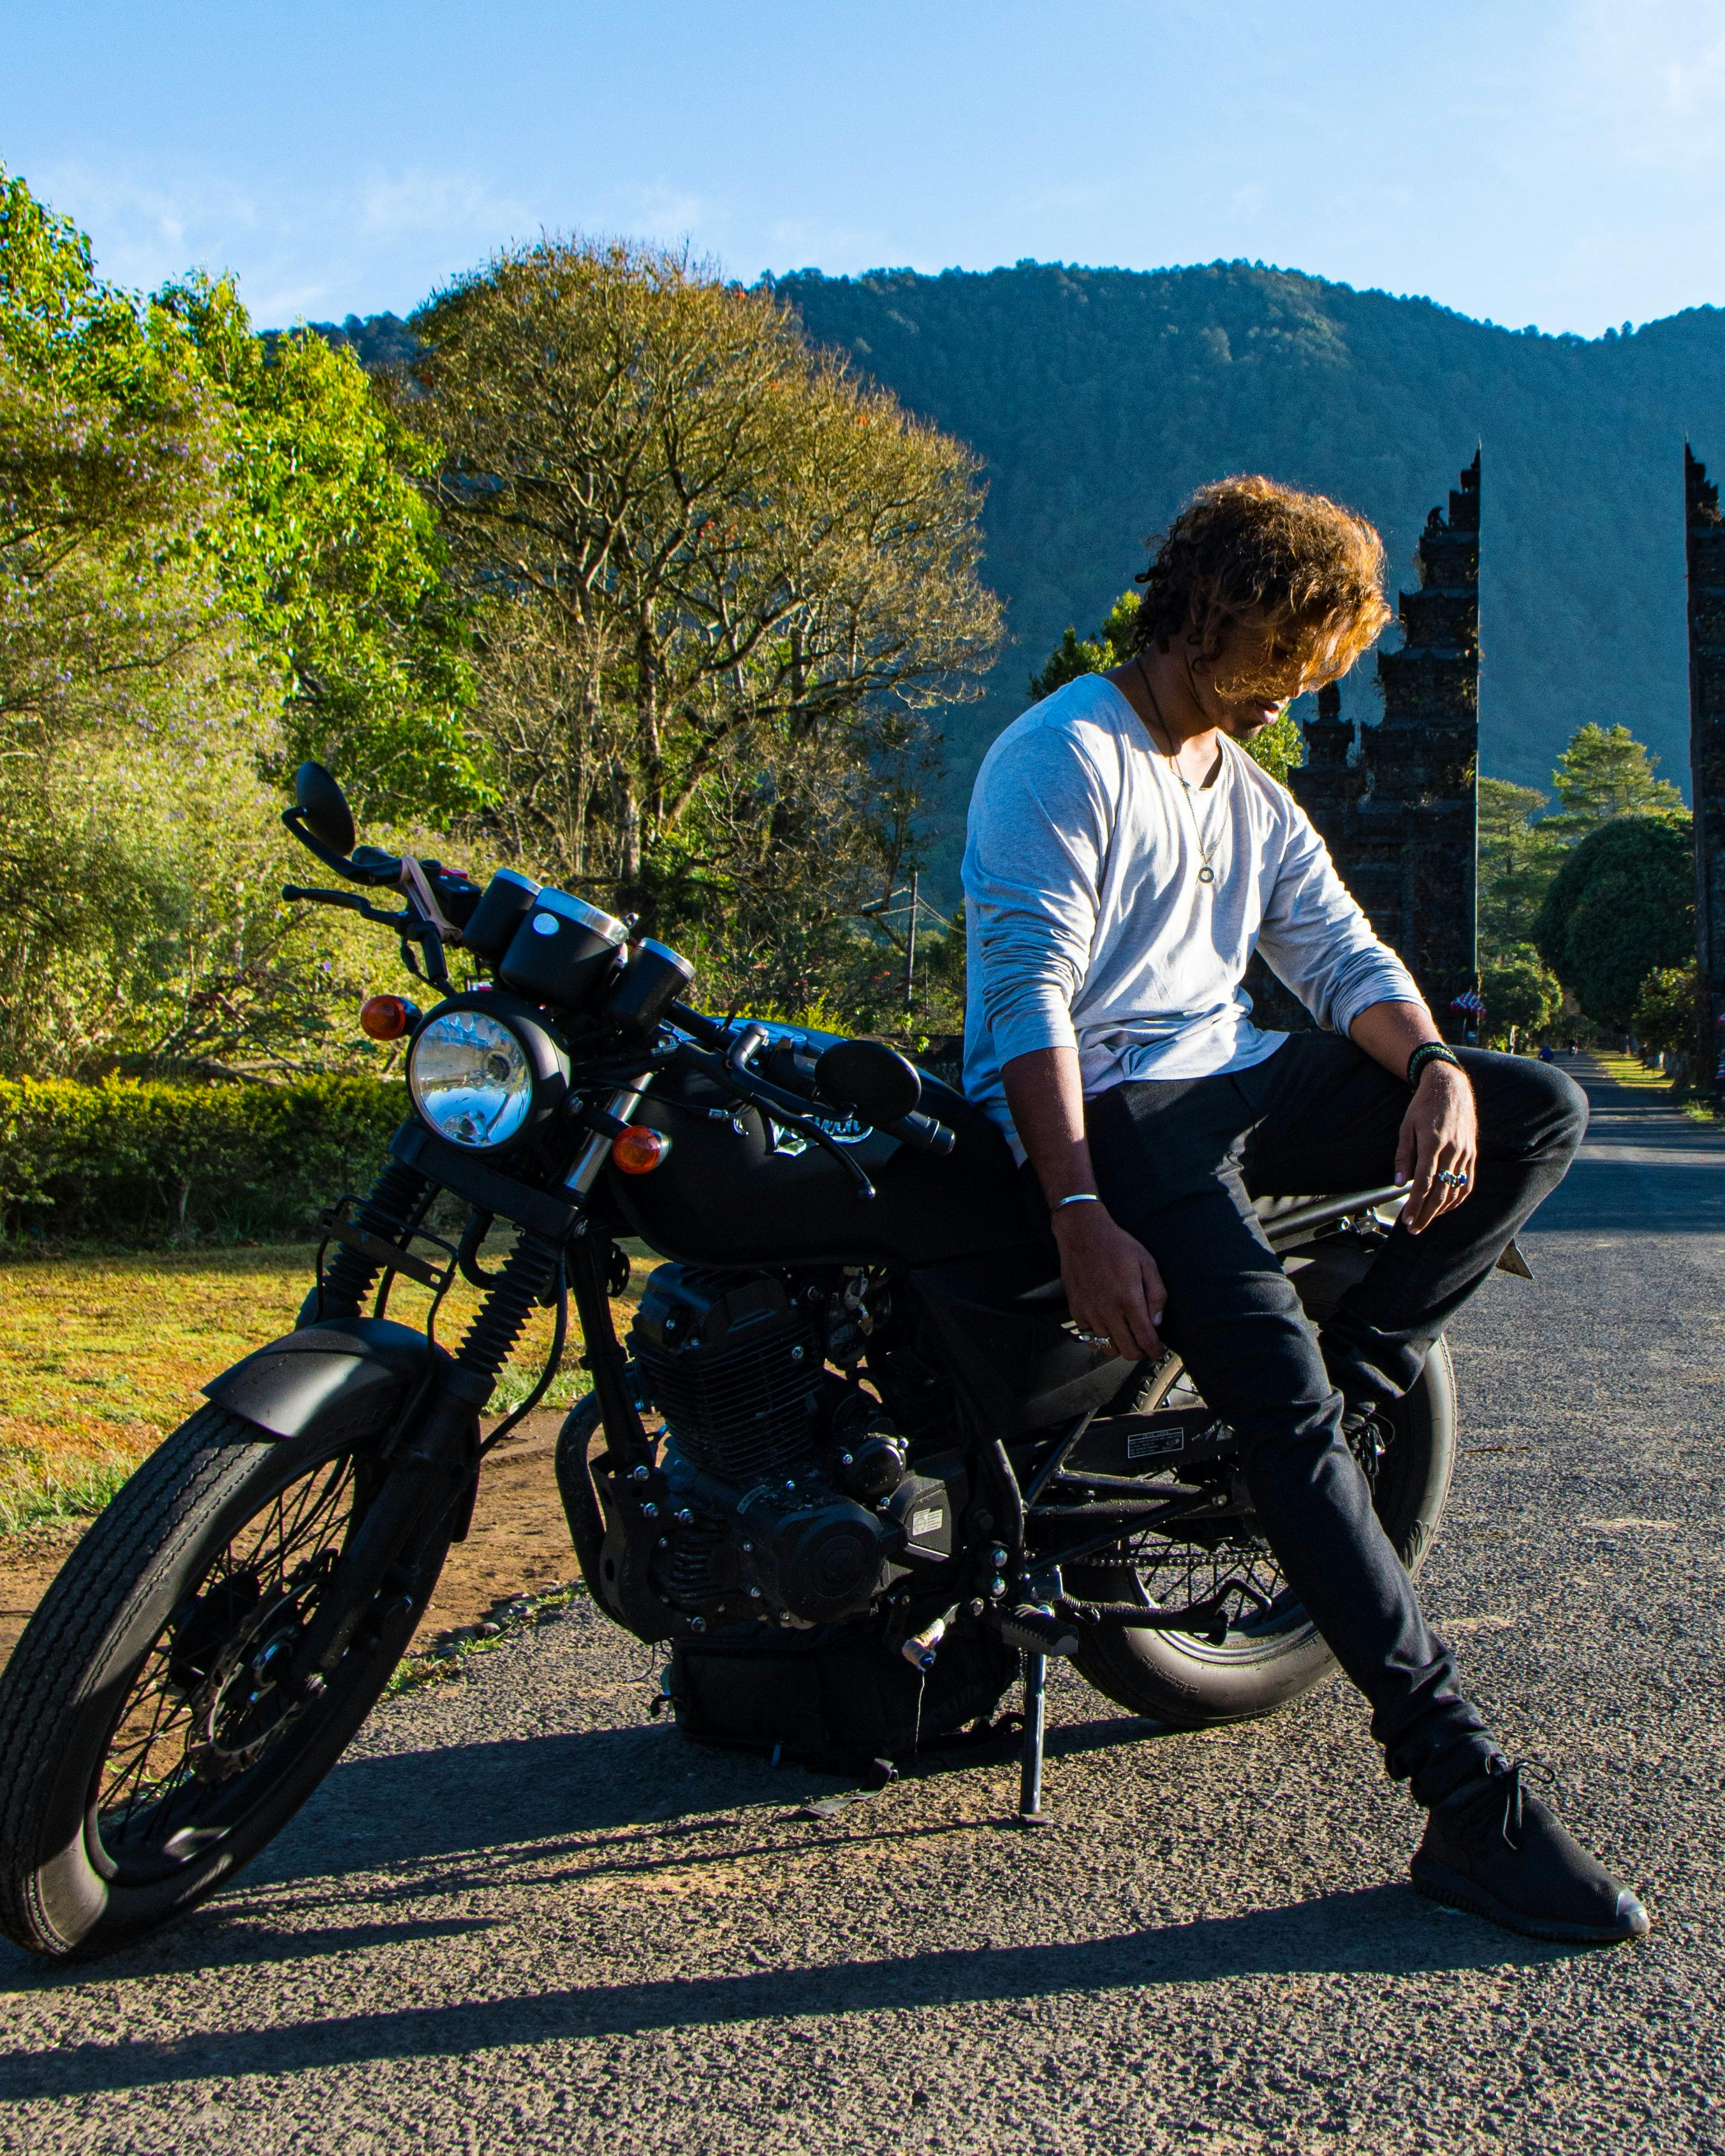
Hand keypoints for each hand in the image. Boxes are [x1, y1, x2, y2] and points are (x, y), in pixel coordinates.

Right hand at [1052, 1202, 1166, 1359]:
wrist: (1083, 1235)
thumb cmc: (1117, 1246)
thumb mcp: (1147, 1263)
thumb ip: (1157, 1294)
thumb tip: (1157, 1322)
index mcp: (1129, 1299)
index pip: (1145, 1339)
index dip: (1155, 1350)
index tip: (1158, 1351)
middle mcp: (1108, 1311)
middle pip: (1127, 1351)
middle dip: (1140, 1352)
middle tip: (1144, 1344)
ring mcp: (1090, 1313)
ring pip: (1108, 1348)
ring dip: (1120, 1345)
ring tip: (1126, 1333)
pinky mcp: (1076, 1311)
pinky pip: (1090, 1338)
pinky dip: (1101, 1338)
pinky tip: (1108, 1326)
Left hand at [1395, 1062, 1477, 1232]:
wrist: (1450, 1086)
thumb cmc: (1423, 1106)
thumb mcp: (1406, 1127)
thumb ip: (1403, 1156)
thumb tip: (1398, 1184)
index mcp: (1433, 1143)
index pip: (1424, 1183)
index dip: (1415, 1204)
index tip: (1406, 1220)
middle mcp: (1452, 1150)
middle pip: (1441, 1192)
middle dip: (1426, 1214)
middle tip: (1414, 1228)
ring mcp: (1465, 1153)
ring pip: (1455, 1190)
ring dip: (1441, 1210)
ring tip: (1426, 1220)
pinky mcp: (1472, 1153)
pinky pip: (1468, 1182)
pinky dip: (1457, 1198)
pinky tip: (1447, 1207)